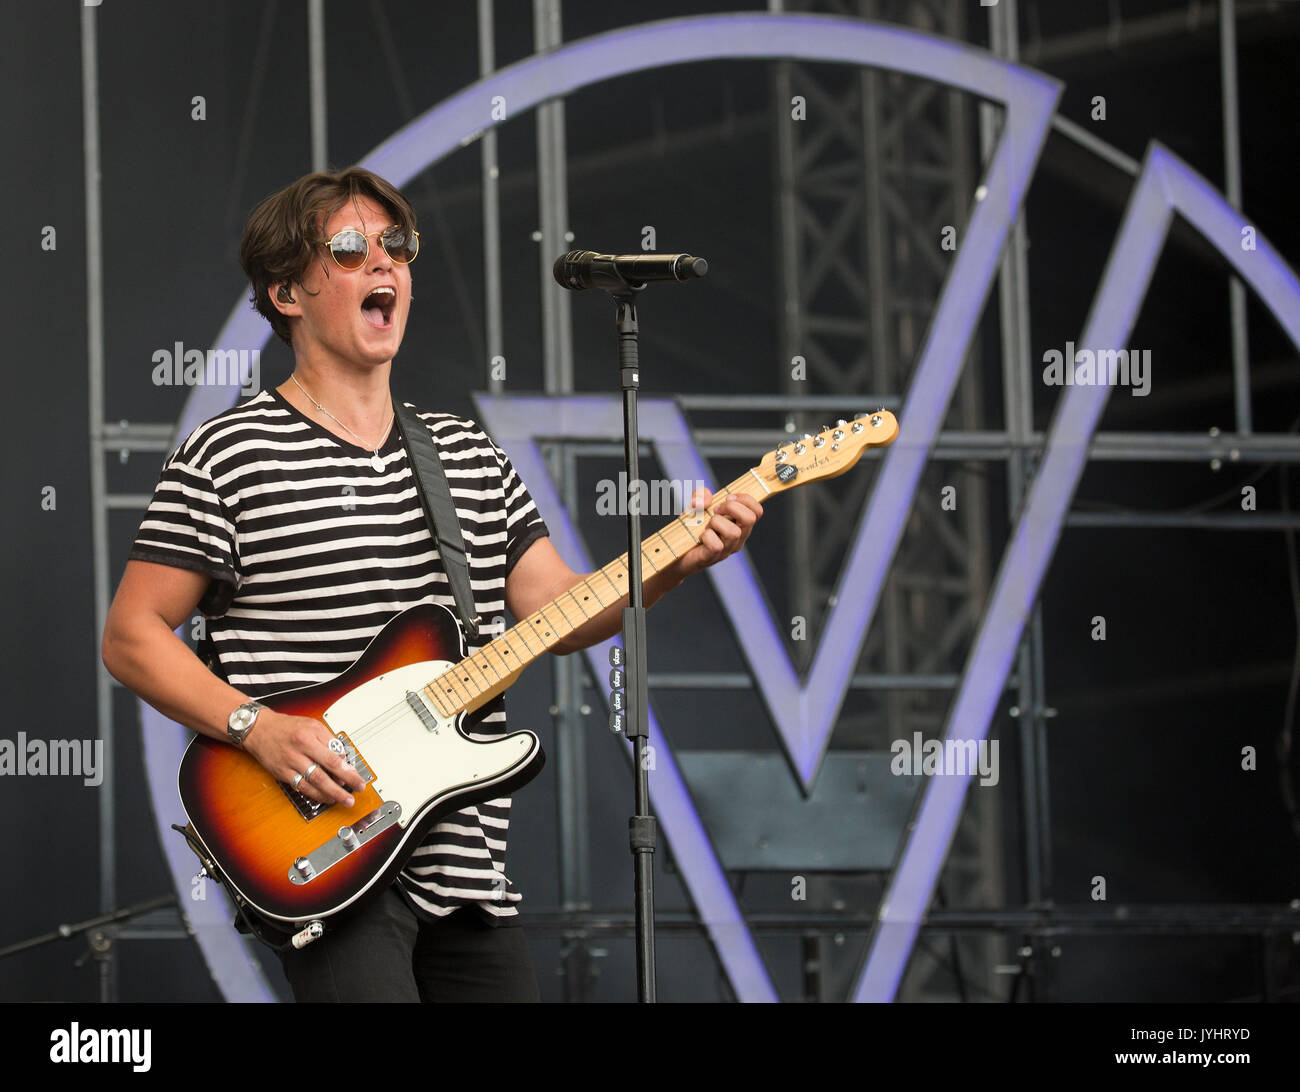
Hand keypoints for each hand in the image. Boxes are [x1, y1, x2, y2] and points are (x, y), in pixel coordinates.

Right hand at [243, 709, 365, 806]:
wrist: (259, 729)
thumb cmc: (288, 727)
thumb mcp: (313, 726)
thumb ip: (329, 741)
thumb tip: (342, 760)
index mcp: (309, 736)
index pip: (333, 757)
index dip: (347, 771)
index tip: (357, 779)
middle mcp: (299, 751)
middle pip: (323, 773)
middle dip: (341, 787)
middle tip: (353, 795)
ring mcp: (289, 763)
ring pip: (311, 783)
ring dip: (329, 794)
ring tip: (341, 799)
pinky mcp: (282, 773)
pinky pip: (300, 787)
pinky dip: (314, 794)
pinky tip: (325, 797)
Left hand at [677, 488, 762, 577]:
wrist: (678, 553)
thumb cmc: (692, 528)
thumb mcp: (696, 505)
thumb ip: (701, 495)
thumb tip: (704, 501)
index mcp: (740, 525)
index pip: (757, 511)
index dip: (745, 499)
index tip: (728, 497)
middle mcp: (738, 538)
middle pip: (750, 519)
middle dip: (732, 507)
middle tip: (716, 510)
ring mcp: (727, 549)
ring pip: (734, 532)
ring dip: (717, 522)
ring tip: (707, 525)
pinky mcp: (713, 557)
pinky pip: (716, 545)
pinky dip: (706, 536)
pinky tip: (700, 537)